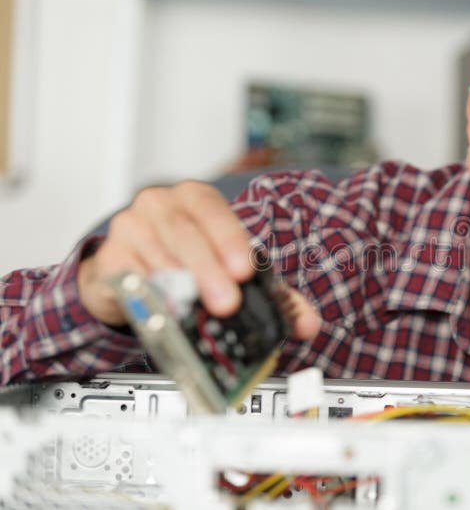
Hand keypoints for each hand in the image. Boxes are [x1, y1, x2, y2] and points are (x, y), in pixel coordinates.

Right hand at [77, 181, 320, 339]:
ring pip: (157, 255)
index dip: (229, 239)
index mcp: (194, 199)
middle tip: (227, 302)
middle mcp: (160, 205)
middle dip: (209, 270)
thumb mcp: (227, 266)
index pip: (213, 210)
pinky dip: (149, 293)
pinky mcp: (110, 257)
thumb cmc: (183, 258)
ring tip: (198, 309)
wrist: (128, 266)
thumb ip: (270, 292)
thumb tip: (306, 323)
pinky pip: (129, 275)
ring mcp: (131, 227)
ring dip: (180, 286)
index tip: (244, 270)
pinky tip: (165, 308)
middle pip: (185, 233)